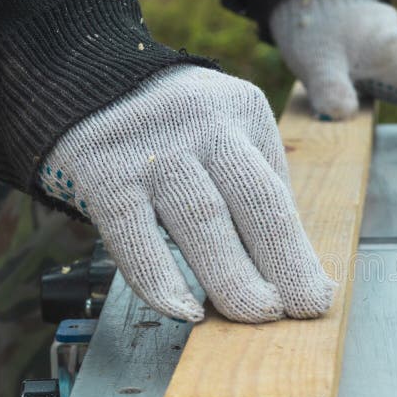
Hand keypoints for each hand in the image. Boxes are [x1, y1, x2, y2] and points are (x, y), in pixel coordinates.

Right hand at [39, 65, 334, 322]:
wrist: (80, 83)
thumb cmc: (171, 127)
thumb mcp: (227, 131)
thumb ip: (255, 188)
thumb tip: (294, 268)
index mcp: (242, 113)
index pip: (275, 194)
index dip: (299, 253)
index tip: (317, 298)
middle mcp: (202, 125)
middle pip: (252, 201)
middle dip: (280, 263)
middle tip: (295, 309)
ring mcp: (152, 149)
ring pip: (200, 219)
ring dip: (230, 276)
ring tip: (253, 314)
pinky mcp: (103, 173)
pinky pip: (134, 236)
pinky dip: (160, 279)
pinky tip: (183, 310)